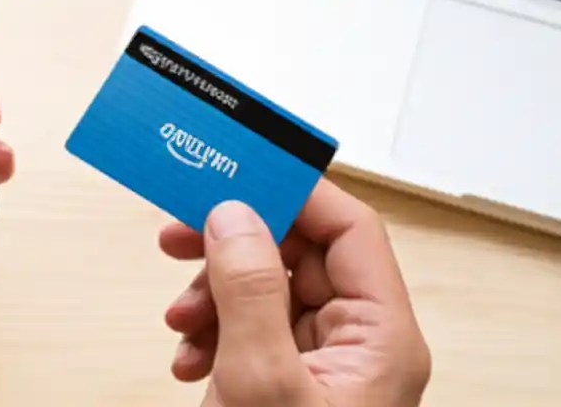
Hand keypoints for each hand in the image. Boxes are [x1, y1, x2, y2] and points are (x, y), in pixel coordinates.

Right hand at [158, 180, 429, 406]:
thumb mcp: (260, 381)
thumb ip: (250, 292)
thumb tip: (235, 216)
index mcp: (381, 338)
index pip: (349, 229)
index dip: (292, 195)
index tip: (233, 175)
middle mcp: (361, 346)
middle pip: (300, 256)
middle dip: (233, 249)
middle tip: (179, 237)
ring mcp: (325, 367)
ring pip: (268, 293)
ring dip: (215, 296)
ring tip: (180, 320)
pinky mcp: (290, 386)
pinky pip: (252, 334)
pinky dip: (213, 336)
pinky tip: (190, 358)